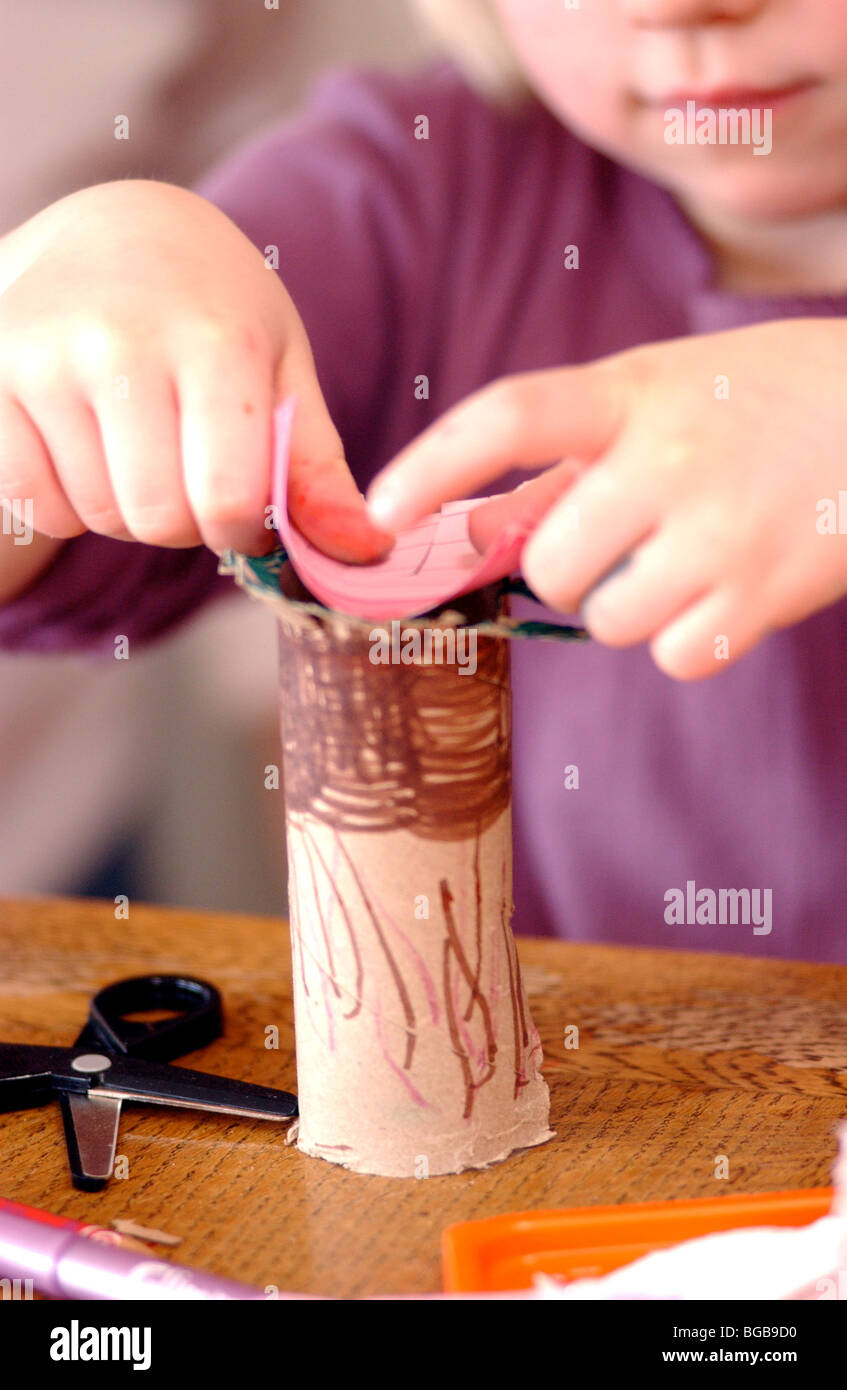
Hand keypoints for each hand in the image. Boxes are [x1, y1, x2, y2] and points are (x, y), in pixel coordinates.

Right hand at [0, 180, 390, 563]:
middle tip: (187, 468)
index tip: (244, 503)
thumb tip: (365, 552)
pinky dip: (64, 502)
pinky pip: (33, 504)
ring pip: (95, 516)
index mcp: (214, 341)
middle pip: (158, 519)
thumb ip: (317, 470)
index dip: (242, 528)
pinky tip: (84, 447)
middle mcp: (121, 342)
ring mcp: (43, 358)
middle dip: (184, 520)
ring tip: (138, 444)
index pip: (227, 501)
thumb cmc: (215, 312)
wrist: (113, 233)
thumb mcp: (280, 372)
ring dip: (125, 509)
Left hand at [366, 320, 846, 678]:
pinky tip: (722, 591)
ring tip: (682, 559)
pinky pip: (674, 657)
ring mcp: (723, 532)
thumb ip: (568, 460)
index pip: (509, 417)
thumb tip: (476, 532)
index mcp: (636, 392)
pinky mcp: (768, 595)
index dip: (431, 466)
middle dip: (559, 570)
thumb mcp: (664, 395)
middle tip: (608, 546)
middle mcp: (673, 458)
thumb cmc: (763, 400)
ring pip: (606, 620)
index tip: (378, 509)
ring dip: (624, 605)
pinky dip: (685, 639)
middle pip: (549, 563)